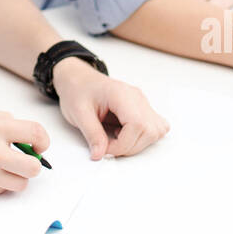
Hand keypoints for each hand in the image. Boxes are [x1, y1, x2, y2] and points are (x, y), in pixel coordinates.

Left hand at [51, 56, 169, 158]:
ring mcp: (141, 102)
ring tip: (116, 137)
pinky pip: (155, 127)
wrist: (78, 79)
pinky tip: (126, 134)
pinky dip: (143, 137)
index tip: (105, 148)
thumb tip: (100, 154)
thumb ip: (92, 135)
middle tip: (108, 145)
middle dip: (129, 146)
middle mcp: (136, 97)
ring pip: (155, 131)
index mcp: (121, 94)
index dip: (123, 144)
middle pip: (149, 131)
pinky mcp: (142, 108)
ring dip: (136, 143)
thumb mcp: (79, 113)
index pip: (137, 124)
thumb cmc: (78, 90)